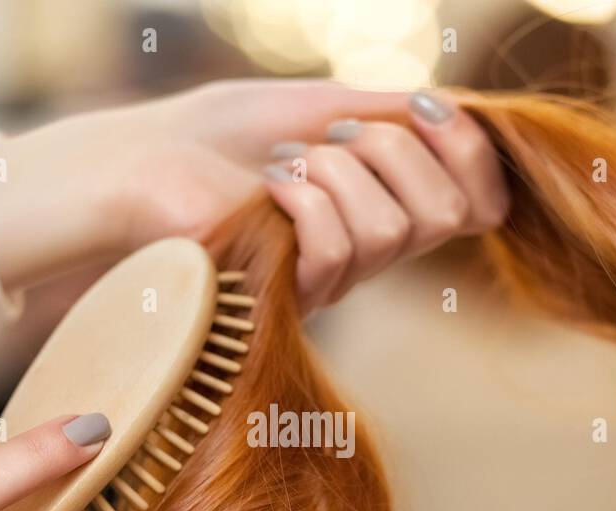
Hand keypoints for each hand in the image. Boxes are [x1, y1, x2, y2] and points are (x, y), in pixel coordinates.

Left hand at [0, 81, 509, 312]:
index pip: (480, 202)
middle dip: (395, 149)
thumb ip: (391, 113)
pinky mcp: (290, 299)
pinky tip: (267, 188)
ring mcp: (331, 282)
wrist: (135, 169)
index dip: (473, 153)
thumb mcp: (316, 106)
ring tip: (282, 163)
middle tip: (328, 135)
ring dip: (339, 171)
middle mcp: (368, 252)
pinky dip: (307, 201)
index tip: (426, 107)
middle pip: (449, 213)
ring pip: (395, 230)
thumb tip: (468, 110)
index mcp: (385, 203)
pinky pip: (340, 251)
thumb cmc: (212, 137)